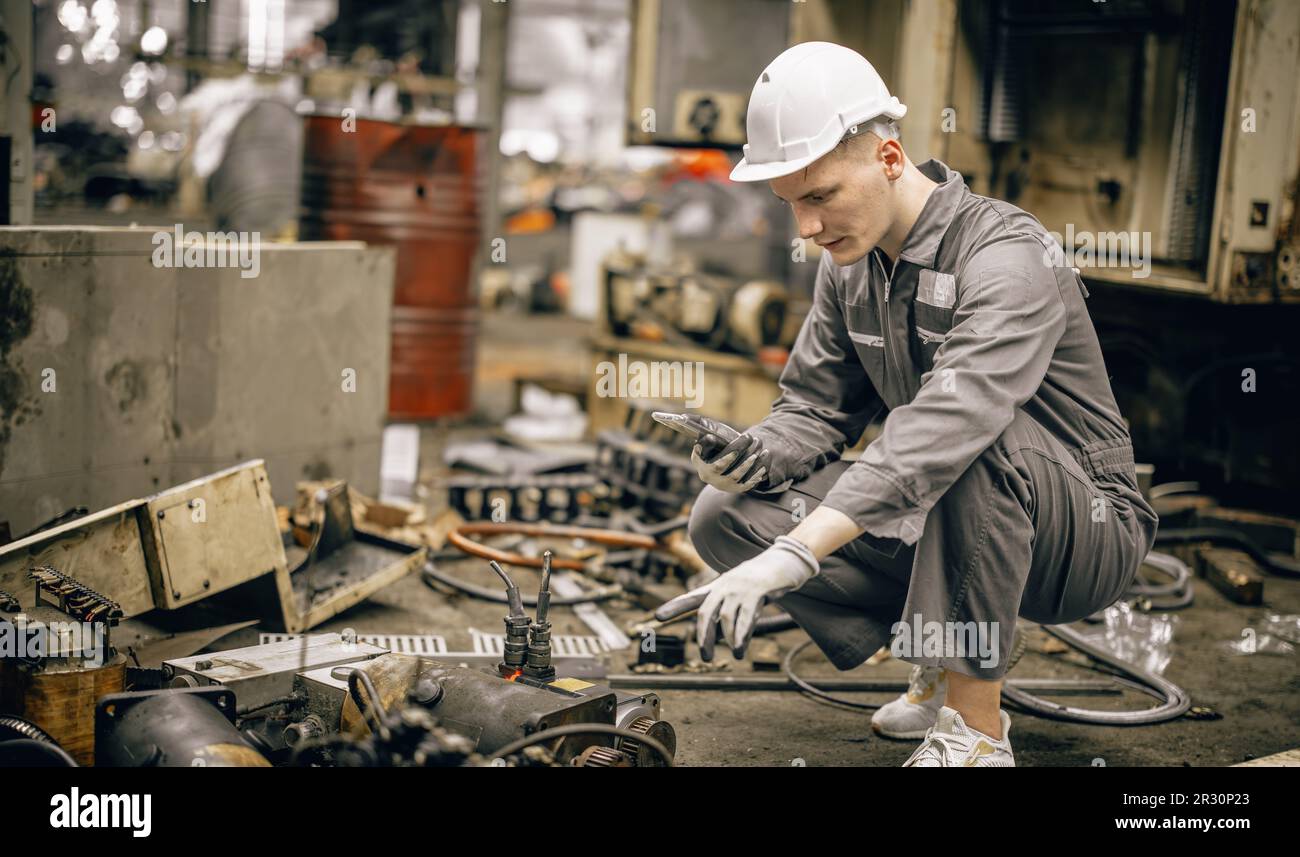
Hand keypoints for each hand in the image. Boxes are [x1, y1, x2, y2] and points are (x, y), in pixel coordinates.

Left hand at [654, 536, 817, 659]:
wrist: (786, 560)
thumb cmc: (762, 581)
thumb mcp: (742, 597)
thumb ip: (730, 615)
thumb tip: (721, 639)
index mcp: (718, 585)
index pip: (692, 597)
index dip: (675, 606)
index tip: (657, 616)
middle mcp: (724, 585)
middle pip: (705, 612)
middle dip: (703, 636)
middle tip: (705, 656)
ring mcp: (740, 586)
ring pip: (725, 618)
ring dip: (728, 639)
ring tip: (736, 653)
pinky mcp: (757, 590)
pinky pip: (745, 616)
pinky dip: (742, 634)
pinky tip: (741, 647)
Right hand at [691, 432, 770, 493]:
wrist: (710, 476)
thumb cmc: (704, 460)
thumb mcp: (698, 456)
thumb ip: (699, 450)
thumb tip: (700, 443)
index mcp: (706, 473)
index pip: (718, 467)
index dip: (727, 460)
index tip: (736, 451)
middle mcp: (717, 482)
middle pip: (733, 476)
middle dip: (745, 466)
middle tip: (754, 455)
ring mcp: (727, 487)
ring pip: (742, 480)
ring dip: (753, 470)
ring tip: (759, 458)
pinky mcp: (735, 489)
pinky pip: (747, 485)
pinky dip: (755, 478)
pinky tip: (762, 470)